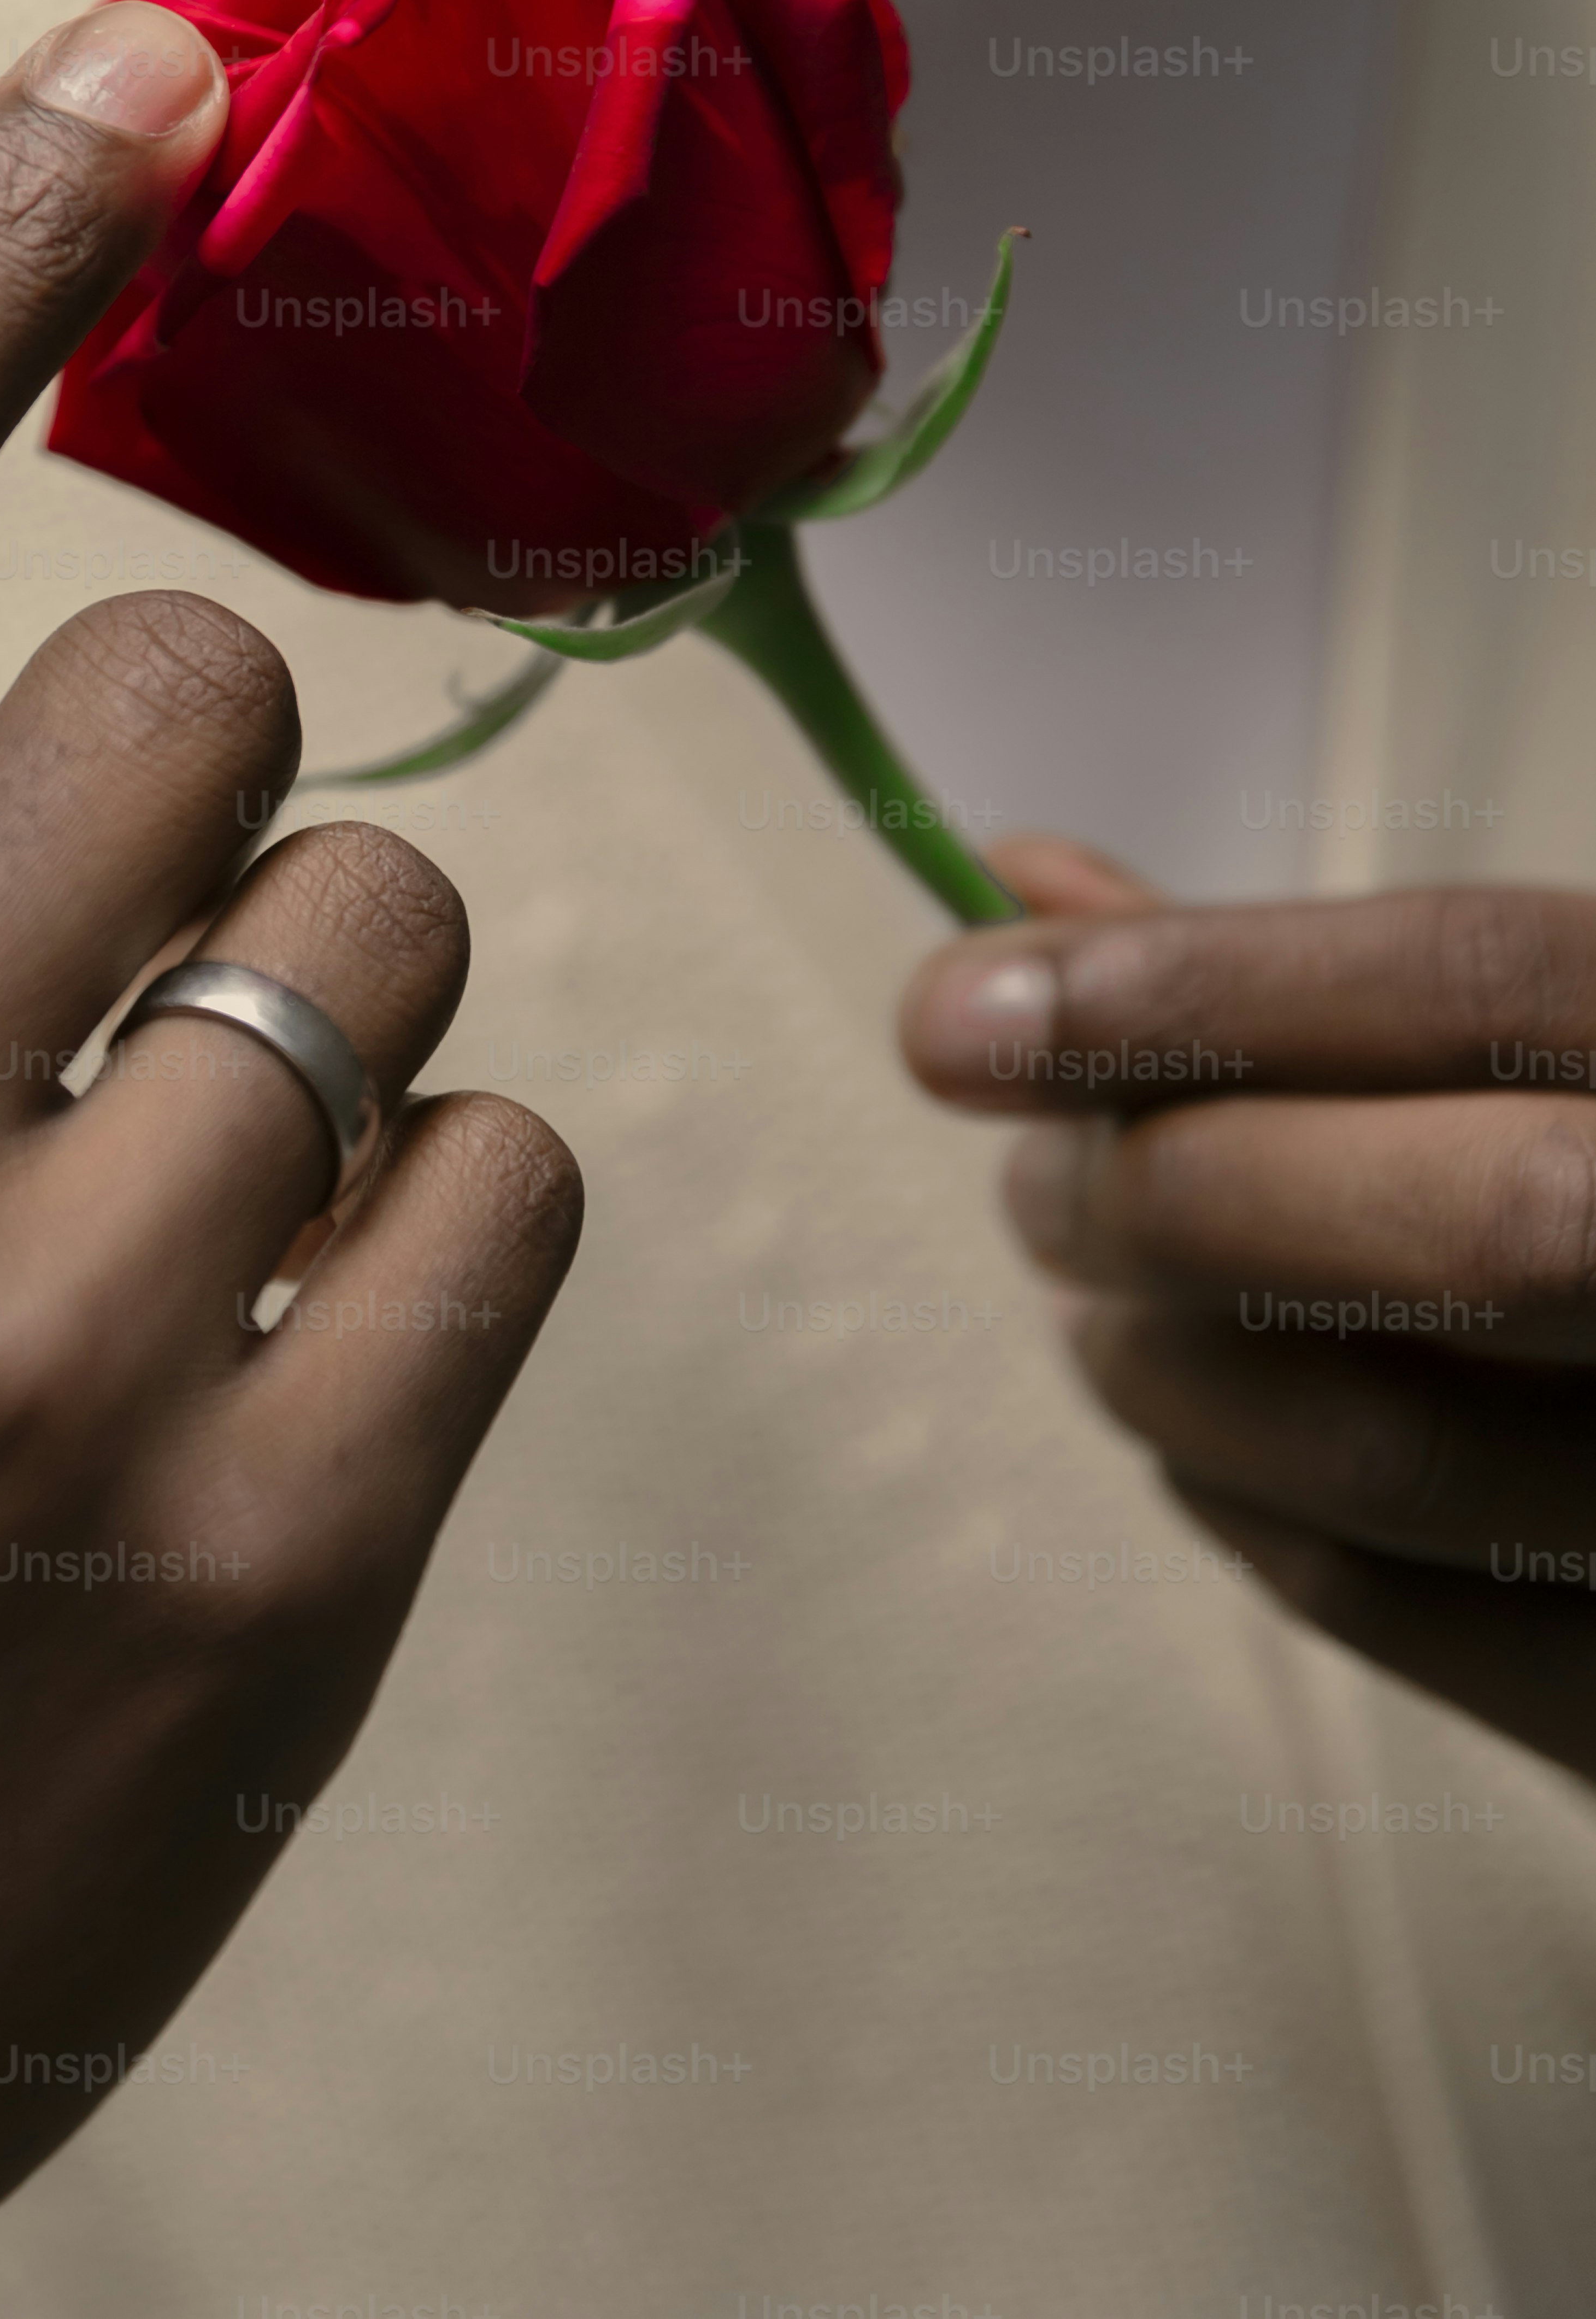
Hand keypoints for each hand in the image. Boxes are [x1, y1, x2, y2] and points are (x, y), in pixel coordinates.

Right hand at [0, 7, 579, 2309]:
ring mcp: (34, 1376)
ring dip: (326, 996)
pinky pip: (502, 1187)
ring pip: (387, 931)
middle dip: (189, 770)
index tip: (150, 58)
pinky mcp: (258, 1586)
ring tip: (182, 1167)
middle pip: (182, 688)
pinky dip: (435, 1213)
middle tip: (118, 924)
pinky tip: (294, 1325)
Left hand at [900, 844, 1595, 1778]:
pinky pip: (1397, 1608)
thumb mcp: (1521, 1044)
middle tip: (1029, 1185)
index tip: (962, 1011)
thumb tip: (1017, 889)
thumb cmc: (1574, 1164)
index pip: (1481, 980)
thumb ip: (1292, 977)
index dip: (1201, 986)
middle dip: (1177, 1192)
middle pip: (1466, 1224)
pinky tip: (1193, 1443)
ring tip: (1090, 1313)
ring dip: (1165, 1368)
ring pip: (1395, 1442)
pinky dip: (1237, 1505)